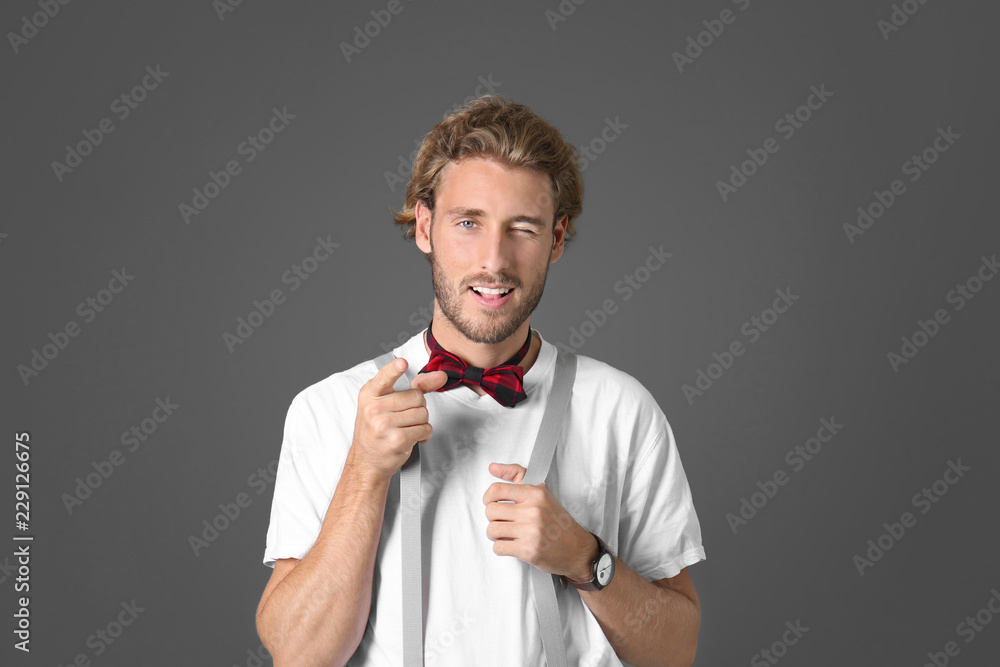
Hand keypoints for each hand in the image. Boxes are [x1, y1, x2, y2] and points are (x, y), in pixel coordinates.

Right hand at [348, 358, 447, 482]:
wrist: (366, 462)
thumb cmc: (377, 431)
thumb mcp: (386, 404)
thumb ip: (414, 387)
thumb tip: (440, 376)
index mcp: (370, 394)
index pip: (384, 377)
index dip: (394, 369)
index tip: (402, 363)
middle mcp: (375, 408)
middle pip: (417, 396)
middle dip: (418, 407)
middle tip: (405, 417)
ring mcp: (384, 424)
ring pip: (423, 413)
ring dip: (421, 422)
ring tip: (407, 428)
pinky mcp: (397, 439)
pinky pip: (425, 429)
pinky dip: (424, 434)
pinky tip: (412, 437)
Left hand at [483, 462, 596, 578]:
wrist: (577, 548)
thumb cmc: (557, 521)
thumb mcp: (541, 492)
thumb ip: (516, 475)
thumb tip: (492, 467)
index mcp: (535, 493)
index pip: (496, 490)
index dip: (488, 498)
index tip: (491, 503)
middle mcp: (533, 511)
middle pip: (491, 511)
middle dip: (493, 518)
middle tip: (503, 521)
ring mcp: (531, 531)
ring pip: (492, 530)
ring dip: (495, 534)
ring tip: (506, 533)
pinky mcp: (528, 550)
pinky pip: (498, 547)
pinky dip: (501, 548)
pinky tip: (511, 544)